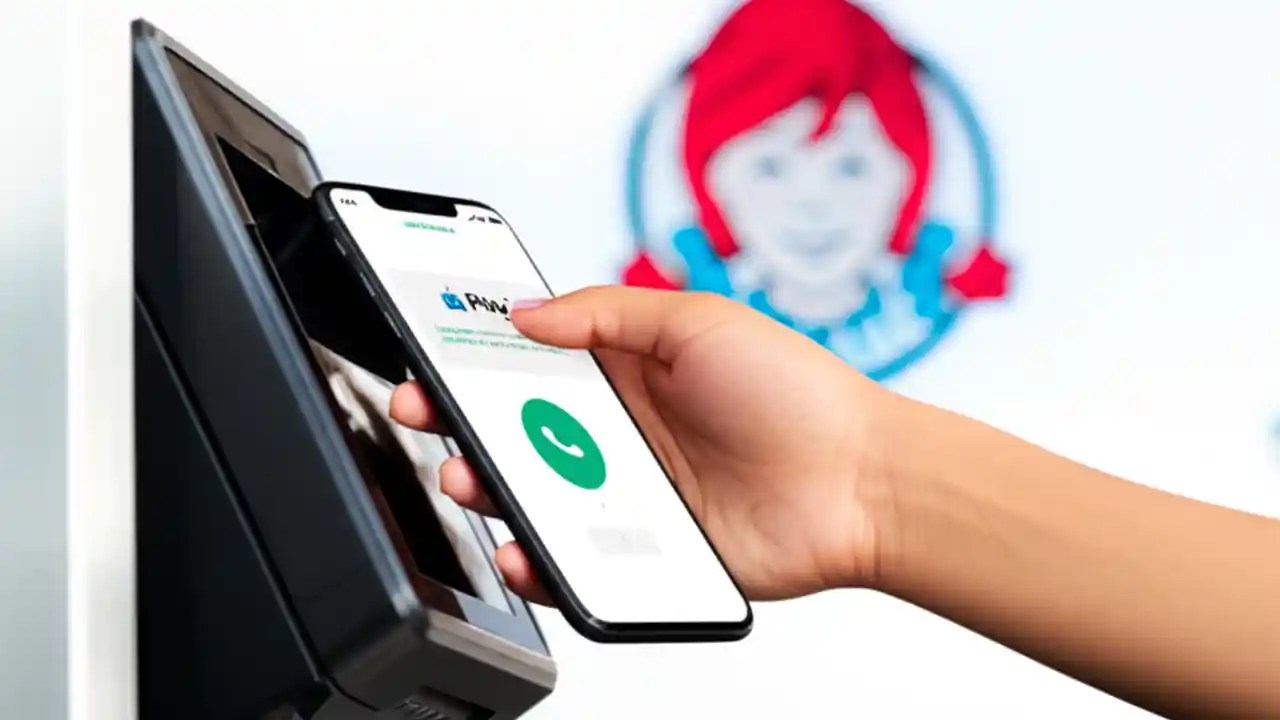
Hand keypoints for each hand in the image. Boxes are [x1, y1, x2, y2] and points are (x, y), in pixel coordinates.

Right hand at [390, 286, 894, 604]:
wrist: (860, 481)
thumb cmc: (795, 391)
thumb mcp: (696, 321)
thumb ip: (603, 314)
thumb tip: (525, 313)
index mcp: (625, 368)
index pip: (530, 360)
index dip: (476, 357)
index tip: (431, 355)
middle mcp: (618, 430)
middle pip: (517, 429)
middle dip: (462, 422)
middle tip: (429, 415)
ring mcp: (626, 492)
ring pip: (534, 495)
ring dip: (488, 487)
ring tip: (470, 476)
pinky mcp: (642, 550)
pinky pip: (571, 558)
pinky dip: (537, 559)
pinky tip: (522, 547)